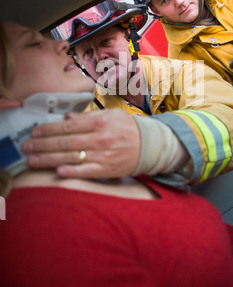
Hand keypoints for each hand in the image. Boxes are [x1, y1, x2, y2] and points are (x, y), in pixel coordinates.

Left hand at [22, 110, 140, 178]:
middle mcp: (100, 138)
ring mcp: (103, 155)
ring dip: (49, 159)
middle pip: (65, 141)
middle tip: (27, 147)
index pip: (68, 126)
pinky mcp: (106, 169)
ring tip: (33, 160)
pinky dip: (72, 171)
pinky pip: (86, 171)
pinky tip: (58, 171)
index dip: (49, 129)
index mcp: (100, 122)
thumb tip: (67, 118)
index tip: (35, 132)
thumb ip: (88, 117)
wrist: (150, 145)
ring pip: (71, 156)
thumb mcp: (110, 115)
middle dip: (43, 145)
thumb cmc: (128, 129)